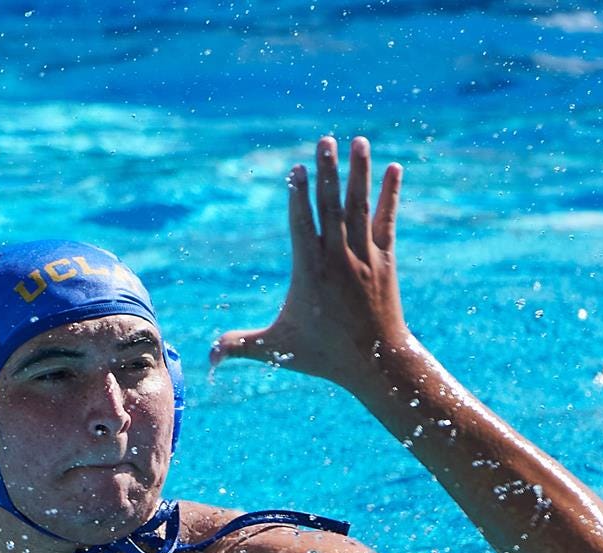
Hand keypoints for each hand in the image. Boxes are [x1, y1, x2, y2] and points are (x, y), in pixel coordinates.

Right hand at [211, 136, 413, 387]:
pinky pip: (387, 220)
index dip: (299, 195)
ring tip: (358, 141)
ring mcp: (364, 257)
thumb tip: (206, 357)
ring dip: (359, 172)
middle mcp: (338, 258)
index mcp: (310, 272)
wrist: (376, 363)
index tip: (298, 168)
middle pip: (331, 206)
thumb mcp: (276, 350)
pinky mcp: (385, 260)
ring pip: (360, 206)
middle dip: (327, 171)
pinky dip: (390, 194)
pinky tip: (396, 168)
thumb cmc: (323, 355)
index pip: (302, 225)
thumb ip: (239, 347)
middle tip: (325, 140)